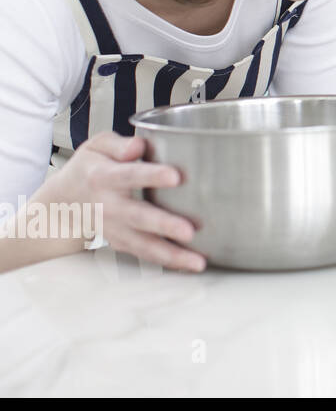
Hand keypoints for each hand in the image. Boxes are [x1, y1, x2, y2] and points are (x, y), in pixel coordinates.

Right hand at [36, 131, 205, 271]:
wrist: (63, 202)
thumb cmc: (90, 168)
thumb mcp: (96, 146)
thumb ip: (118, 144)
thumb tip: (138, 146)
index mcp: (103, 177)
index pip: (128, 176)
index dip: (151, 176)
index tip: (175, 176)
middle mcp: (108, 206)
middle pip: (136, 217)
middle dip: (163, 225)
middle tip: (189, 231)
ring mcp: (114, 229)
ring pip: (142, 245)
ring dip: (171, 255)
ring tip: (198, 262)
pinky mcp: (121, 243)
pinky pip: (145, 255)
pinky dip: (167, 262)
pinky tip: (191, 265)